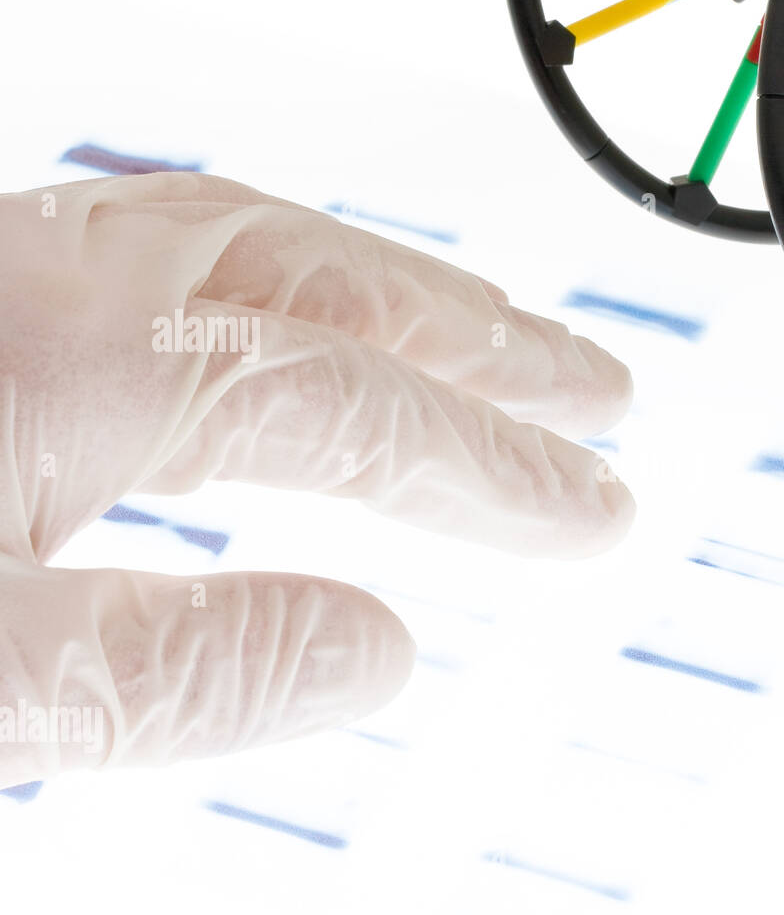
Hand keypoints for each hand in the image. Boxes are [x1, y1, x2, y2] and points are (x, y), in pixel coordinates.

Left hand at [0, 173, 632, 787]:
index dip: (492, 465)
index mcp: (83, 357)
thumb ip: (176, 668)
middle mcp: (61, 276)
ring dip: (393, 292)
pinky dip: (284, 279)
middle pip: (331, 286)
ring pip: (254, 245)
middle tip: (589, 386)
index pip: (355, 407)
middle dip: (481, 344)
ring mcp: (14, 265)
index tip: (595, 509)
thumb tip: (374, 652)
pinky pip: (176, 247)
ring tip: (485, 339)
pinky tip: (291, 326)